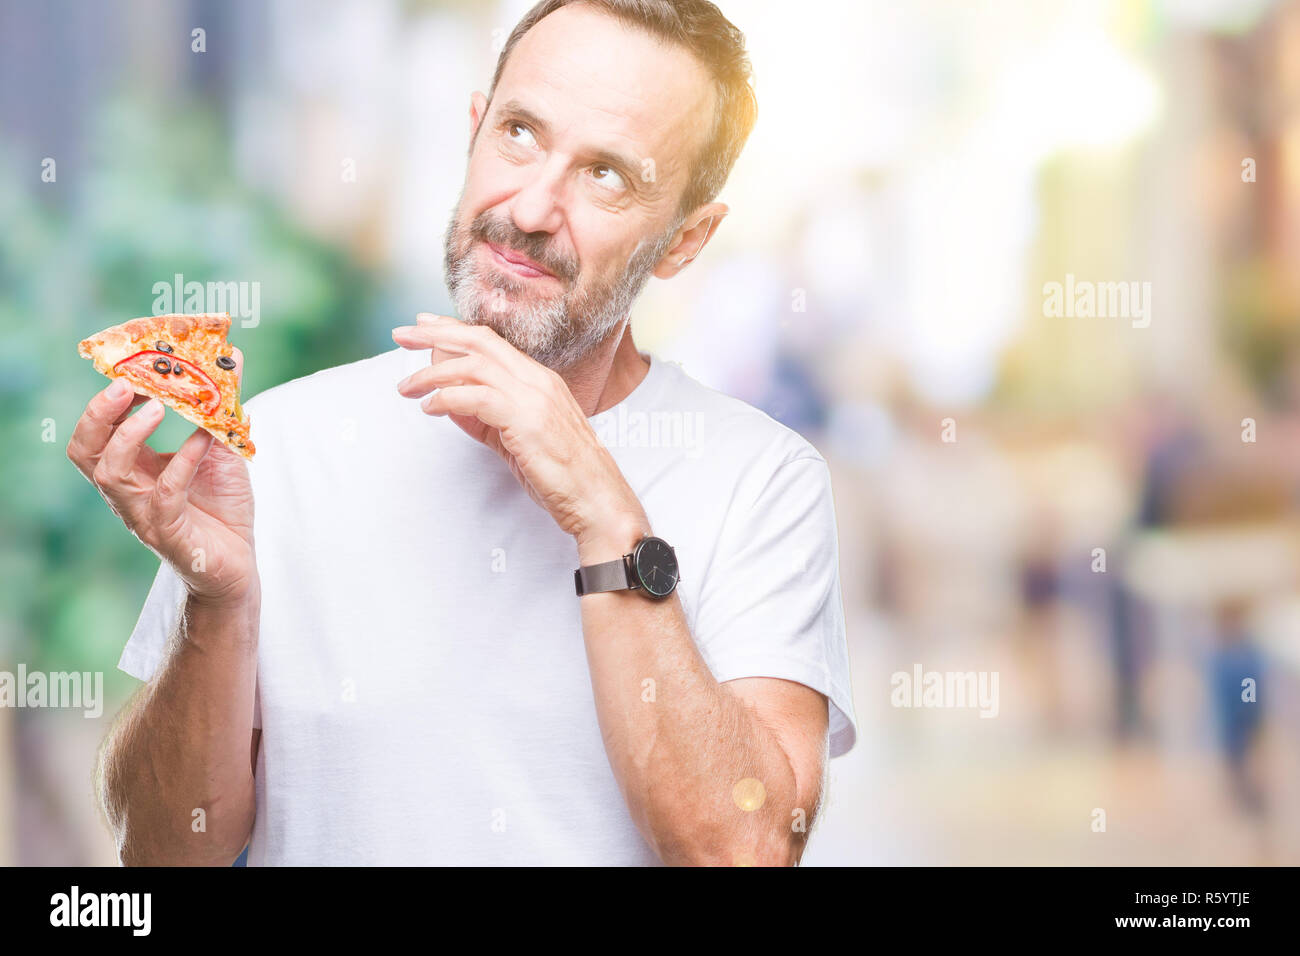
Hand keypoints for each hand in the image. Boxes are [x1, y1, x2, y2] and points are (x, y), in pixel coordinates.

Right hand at [67, 350, 256, 607]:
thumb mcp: (222, 450)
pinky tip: (204, 439)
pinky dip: (183, 461)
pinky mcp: (168, 533)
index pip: (97, 433)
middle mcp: (128, 491)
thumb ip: (220, 410)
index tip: (127, 368)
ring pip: (111, 473)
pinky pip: (165, 494)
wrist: (237, 567)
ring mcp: (143, 513)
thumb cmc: (222, 508)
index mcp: (134, 470)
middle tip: (123, 385)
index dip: (104, 402)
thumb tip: (231, 358)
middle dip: (97, 416)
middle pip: (85, 451)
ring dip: (128, 436)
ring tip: (155, 407)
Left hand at [392, 314, 646, 548]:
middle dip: (434, 333)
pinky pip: (475, 398)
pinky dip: (446, 399)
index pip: (490, 339)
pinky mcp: (526, 420)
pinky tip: (430, 409)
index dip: (452, 328)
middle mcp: (537, 379)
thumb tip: (447, 402)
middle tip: (400, 335)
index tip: (422, 324)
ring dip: (432, 374)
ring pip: (473, 366)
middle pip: (478, 340)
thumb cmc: (561, 474)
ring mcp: (534, 397)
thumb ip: (484, 417)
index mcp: (539, 378)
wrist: (596, 500)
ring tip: (406, 388)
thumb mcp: (515, 438)